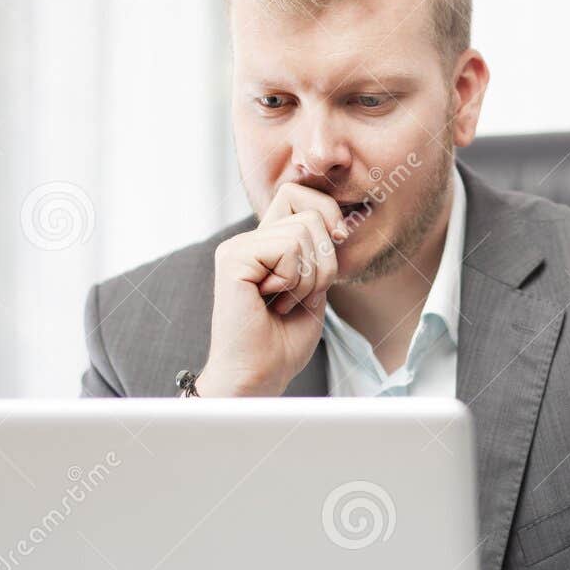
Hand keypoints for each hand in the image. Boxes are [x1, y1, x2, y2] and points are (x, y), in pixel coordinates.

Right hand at [195, 183, 348, 397]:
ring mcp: (237, 247)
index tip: (337, 242)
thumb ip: (320, 251)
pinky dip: (294, 281)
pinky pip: (288, 249)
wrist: (260, 374)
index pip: (299, 194)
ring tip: (283, 303)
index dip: (327, 213)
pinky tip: (271, 303)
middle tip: (299, 295)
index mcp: (266, 244)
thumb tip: (337, 222)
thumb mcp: (315, 287)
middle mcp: (249, 240)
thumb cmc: (285, 341)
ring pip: (303, 232)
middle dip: (324, 261)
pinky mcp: (232, 258)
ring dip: (308, 278)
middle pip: (310, 214)